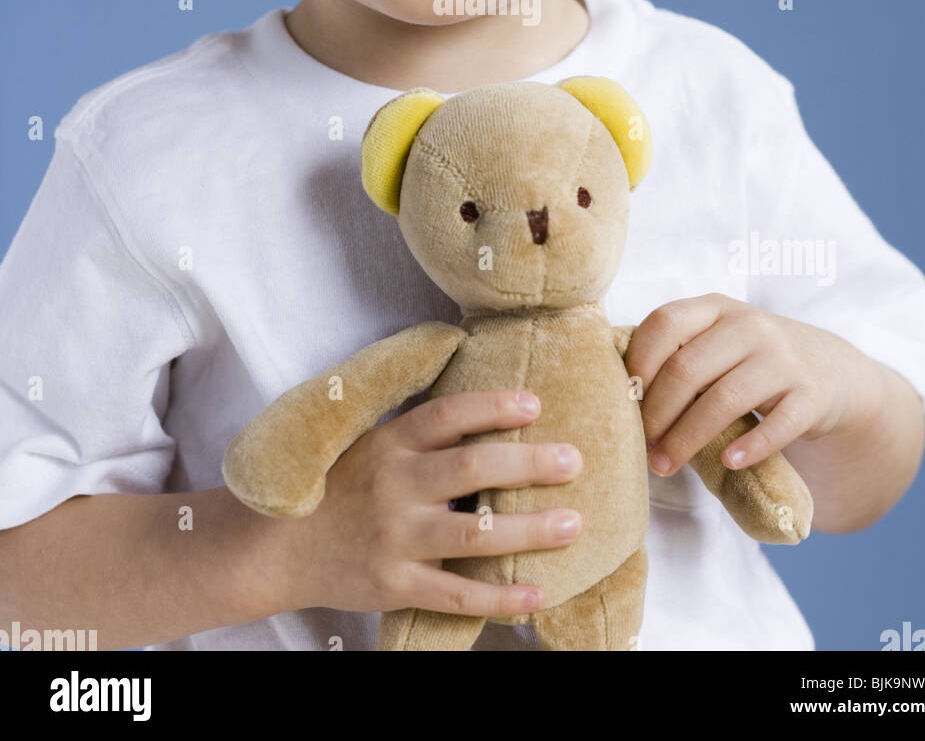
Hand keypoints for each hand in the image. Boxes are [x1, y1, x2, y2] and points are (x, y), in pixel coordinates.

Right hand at [271, 389, 582, 617]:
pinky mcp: (395, 585)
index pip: (447, 416)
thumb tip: (487, 406)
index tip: (535, 402)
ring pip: (473, 534)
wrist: (275, 547)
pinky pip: (455, 595)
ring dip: (529, 530)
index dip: (492, 406)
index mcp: (389, 444)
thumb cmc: (335, 486)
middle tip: (572, 460)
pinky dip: (499, 597)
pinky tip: (537, 593)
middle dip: (528, 463)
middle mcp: (395, 487)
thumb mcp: (367, 441)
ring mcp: (395, 538)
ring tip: (573, 524)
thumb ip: (419, 430)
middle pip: (471, 468)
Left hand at [625, 294, 872, 476]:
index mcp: (714, 309)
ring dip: (688, 438)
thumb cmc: (749, 361)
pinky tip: (728, 463)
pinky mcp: (811, 395)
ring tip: (665, 465)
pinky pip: (777, 424)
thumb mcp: (716, 342)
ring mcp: (783, 358)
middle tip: (641, 447)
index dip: (638, 363)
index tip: (622, 401)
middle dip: (657, 413)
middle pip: (688, 368)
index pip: (664, 323)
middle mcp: (748, 326)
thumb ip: (676, 355)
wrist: (829, 370)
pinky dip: (750, 447)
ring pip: (725, 399)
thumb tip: (615, 396)